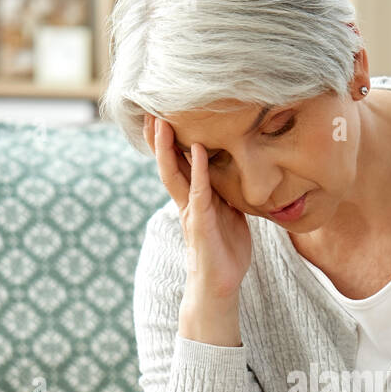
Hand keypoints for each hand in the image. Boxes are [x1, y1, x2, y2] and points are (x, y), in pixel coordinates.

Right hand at [144, 114, 251, 299]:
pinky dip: (200, 169)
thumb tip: (238, 174)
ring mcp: (191, 211)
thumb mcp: (231, 214)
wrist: (221, 284)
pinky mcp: (200, 222)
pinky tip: (200, 149)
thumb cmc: (226, 250)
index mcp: (194, 198)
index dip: (171, 140)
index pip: (178, 163)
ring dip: (168, 147)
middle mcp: (187, 201)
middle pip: (168, 163)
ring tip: (163, 121)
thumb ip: (228, 194)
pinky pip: (199, 190)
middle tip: (152, 108)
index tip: (165, 114)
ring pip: (174, 173)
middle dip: (160, 137)